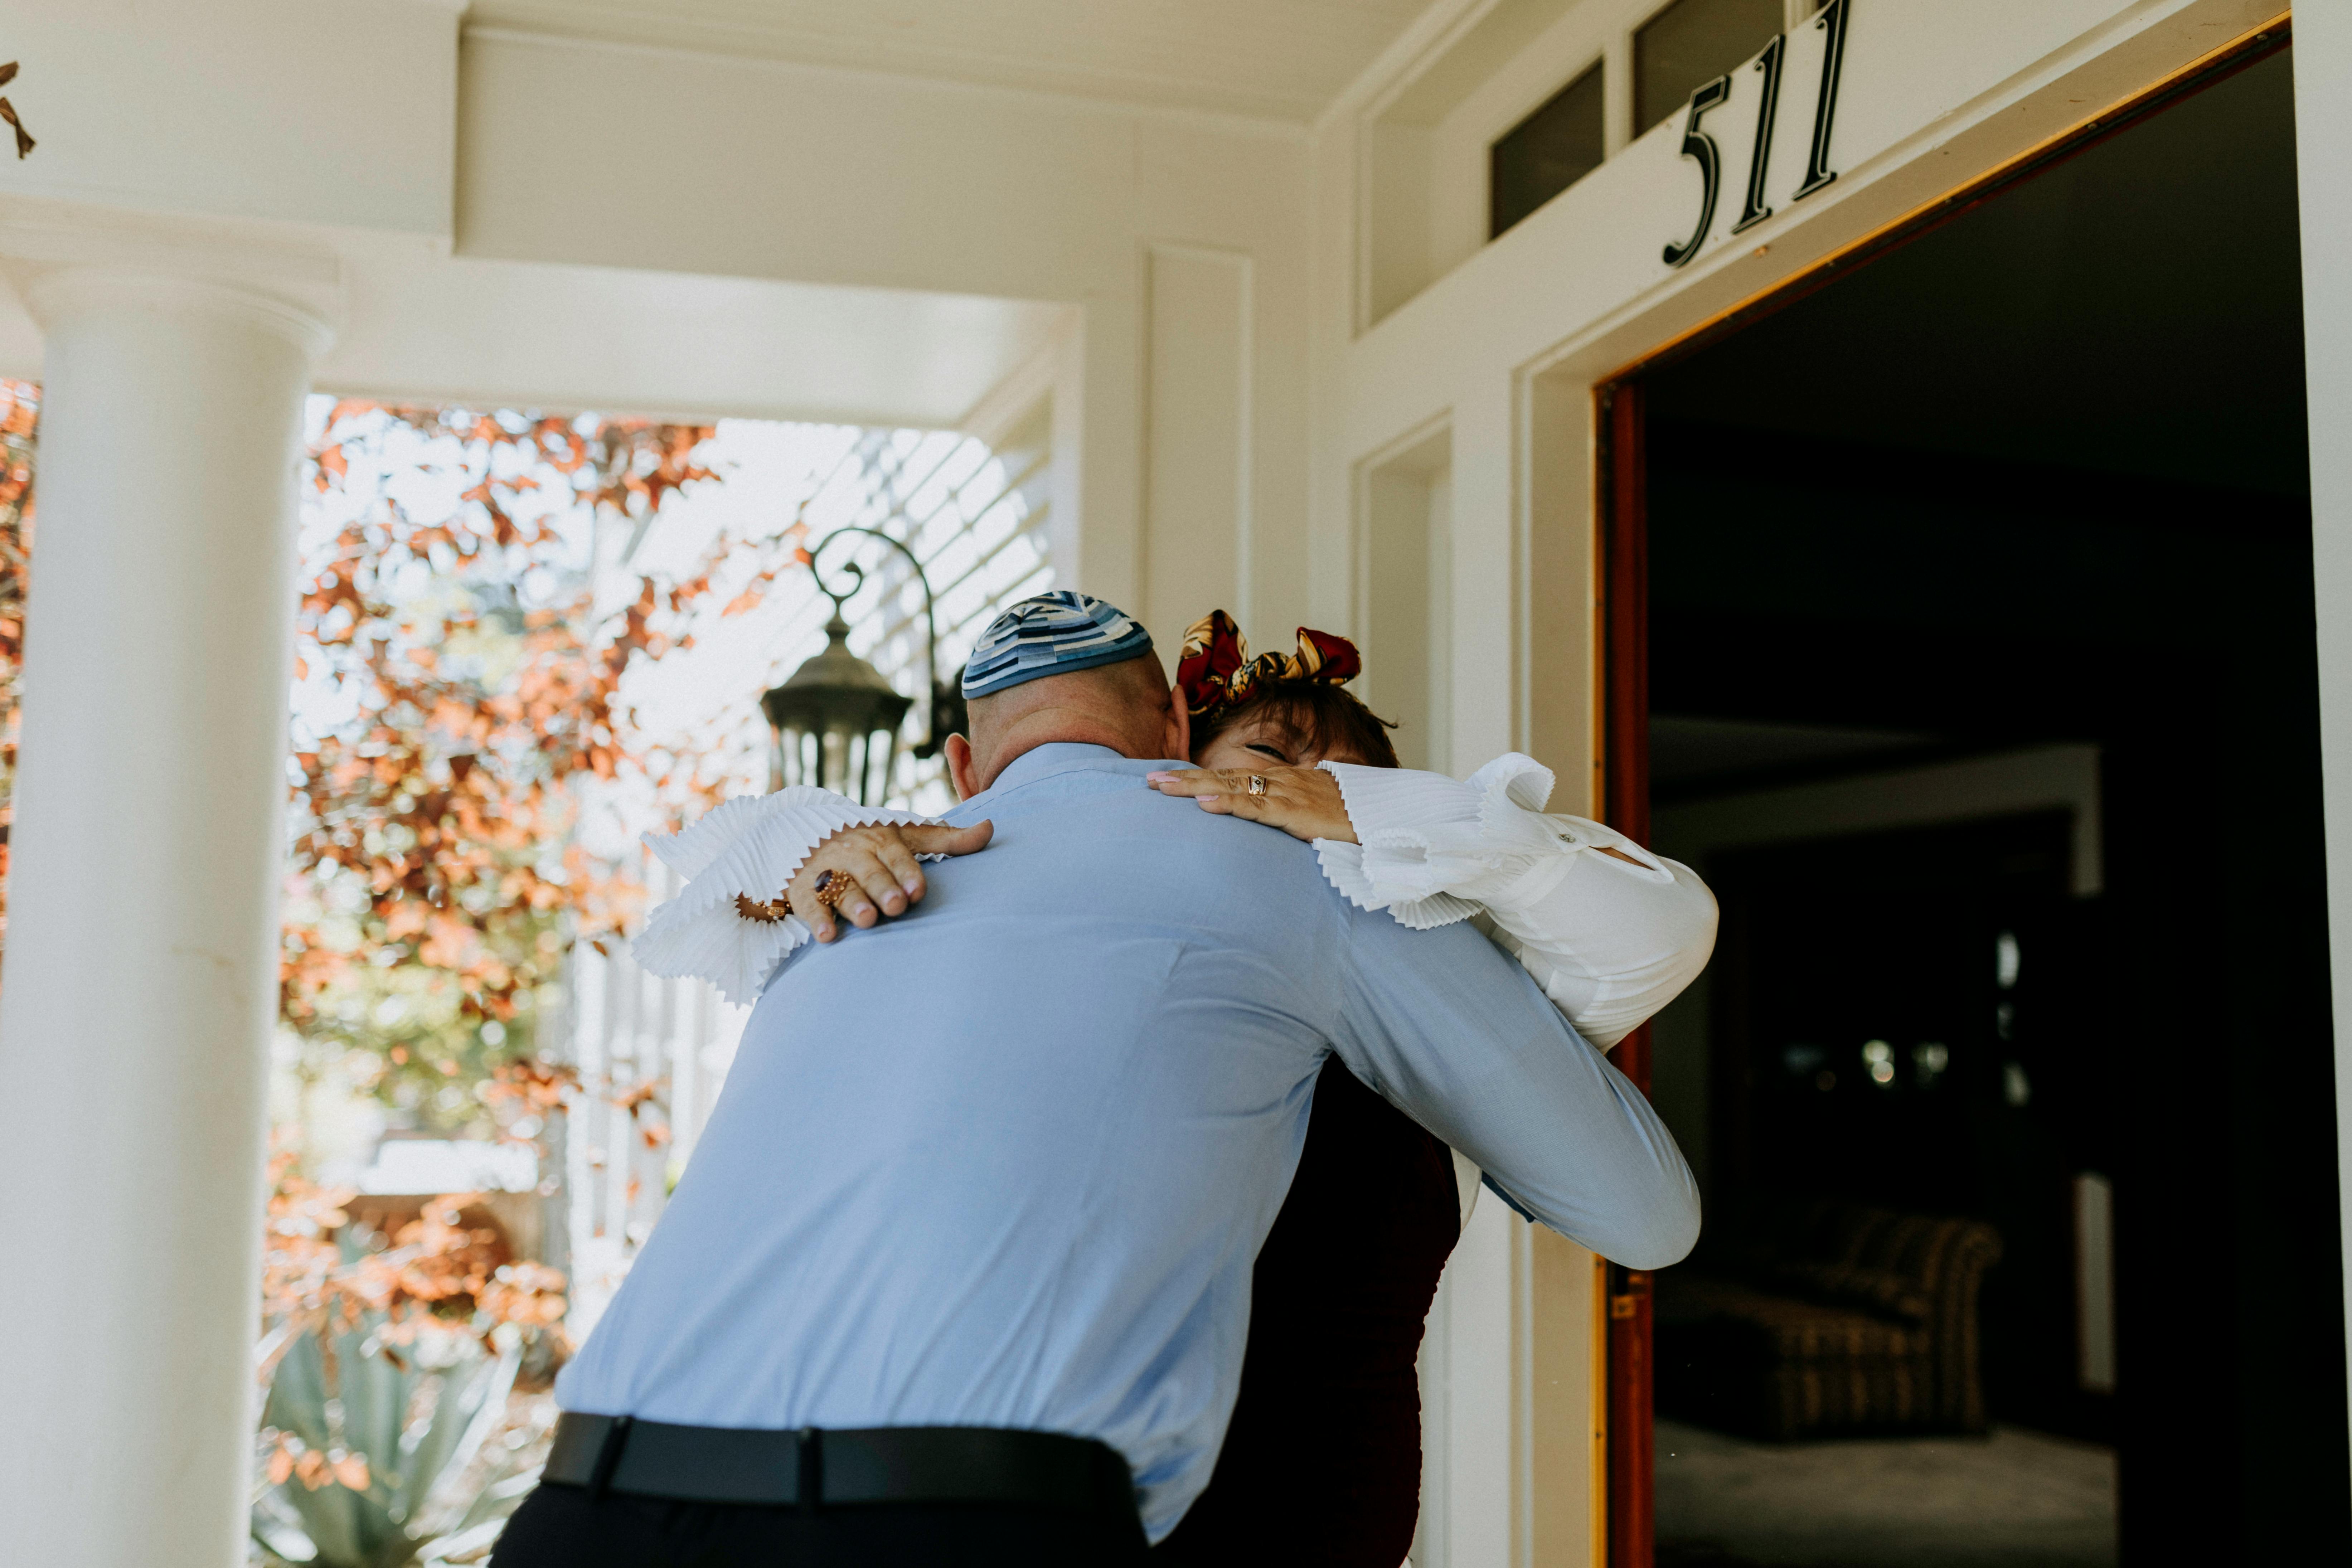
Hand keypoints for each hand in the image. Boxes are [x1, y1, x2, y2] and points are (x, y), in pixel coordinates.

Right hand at [789, 820, 993, 942]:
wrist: (805, 832)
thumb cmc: (870, 842)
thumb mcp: (906, 835)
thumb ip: (947, 838)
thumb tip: (991, 828)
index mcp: (880, 840)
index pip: (896, 855)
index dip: (906, 872)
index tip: (917, 890)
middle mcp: (853, 853)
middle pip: (870, 872)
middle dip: (882, 888)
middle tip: (895, 906)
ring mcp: (826, 870)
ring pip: (840, 887)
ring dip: (852, 903)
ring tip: (866, 919)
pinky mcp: (802, 887)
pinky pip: (809, 903)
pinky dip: (816, 919)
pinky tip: (827, 936)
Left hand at [1145, 765, 1355, 844]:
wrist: (1386, 816)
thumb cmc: (1348, 816)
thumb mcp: (1310, 811)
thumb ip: (1285, 811)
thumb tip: (1264, 818)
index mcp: (1280, 782)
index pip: (1230, 775)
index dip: (1196, 776)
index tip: (1164, 777)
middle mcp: (1279, 782)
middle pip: (1222, 776)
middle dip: (1183, 778)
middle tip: (1147, 779)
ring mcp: (1286, 794)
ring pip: (1231, 786)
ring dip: (1193, 786)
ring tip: (1161, 786)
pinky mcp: (1295, 813)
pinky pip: (1257, 807)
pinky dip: (1228, 804)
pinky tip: (1205, 803)